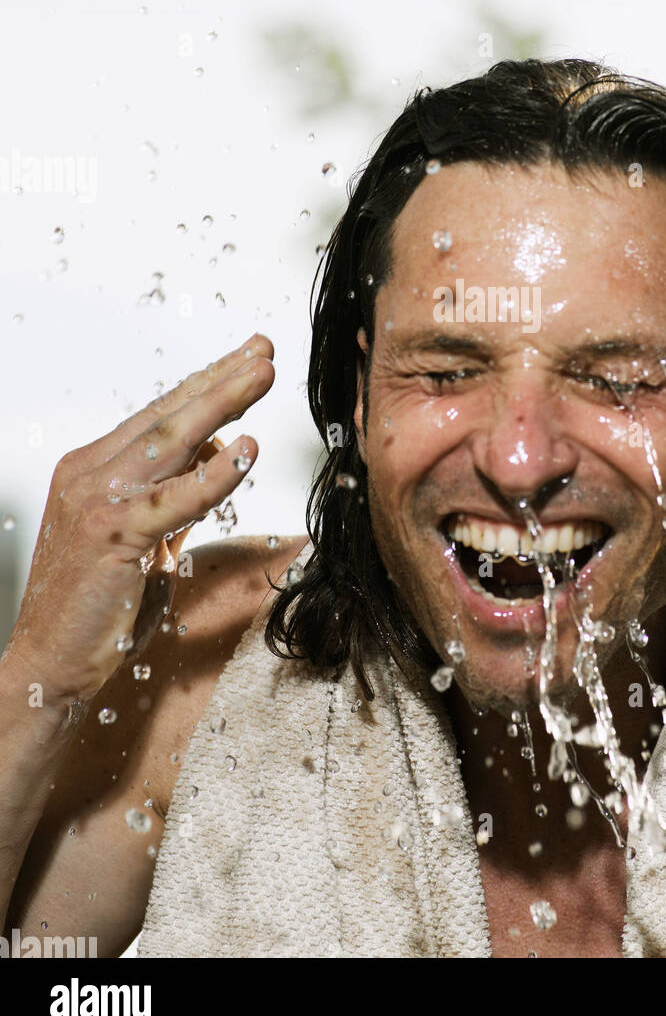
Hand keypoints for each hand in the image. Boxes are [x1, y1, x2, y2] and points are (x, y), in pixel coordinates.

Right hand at [2, 334, 274, 706]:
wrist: (50, 666)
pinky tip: (247, 451)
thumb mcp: (146, 542)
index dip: (206, 384)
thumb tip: (216, 454)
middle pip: (167, 414)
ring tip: (263, 374)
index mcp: (93, 469)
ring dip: (222, 401)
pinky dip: (214, 472)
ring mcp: (96, 501)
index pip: (160, 415)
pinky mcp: (111, 535)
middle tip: (264, 349)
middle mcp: (89, 473)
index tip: (247, 357)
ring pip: (170, 439)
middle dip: (220, 378)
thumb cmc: (99, 608)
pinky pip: (174, 498)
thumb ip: (176, 498)